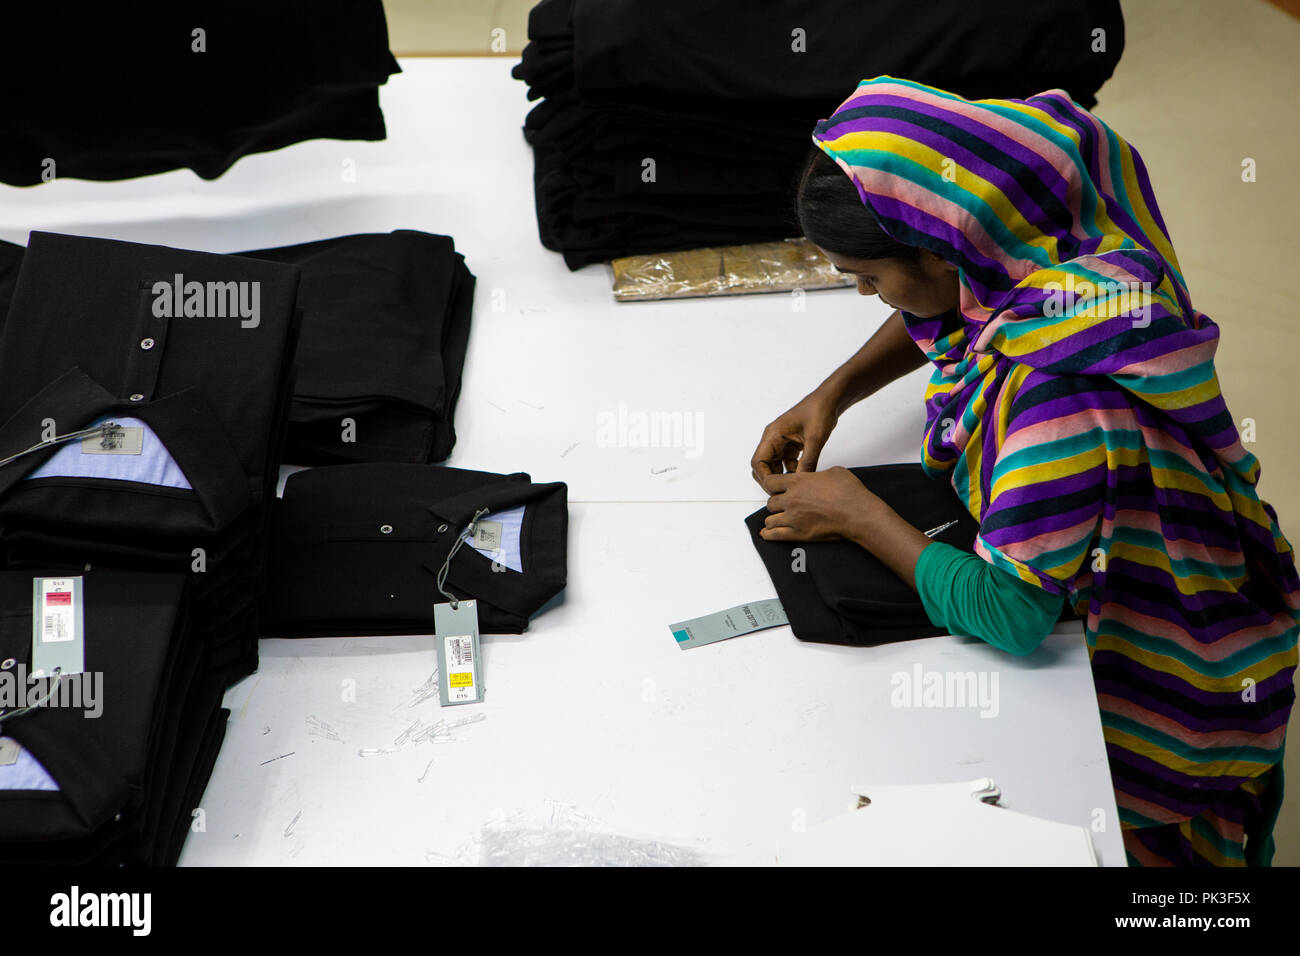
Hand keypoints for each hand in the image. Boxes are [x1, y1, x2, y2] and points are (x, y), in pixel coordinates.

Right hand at [750, 389, 839, 486]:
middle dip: (771, 479)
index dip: (765, 477)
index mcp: (773, 434)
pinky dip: (792, 470)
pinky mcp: (791, 444)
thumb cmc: (819, 412)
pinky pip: (786, 462)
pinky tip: (803, 476)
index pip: (758, 461)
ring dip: (782, 476)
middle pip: (763, 465)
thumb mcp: (815, 439)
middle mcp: (773, 439)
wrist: (829, 400)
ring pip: (774, 465)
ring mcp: (782, 442)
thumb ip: (808, 462)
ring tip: (795, 487)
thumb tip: (801, 482)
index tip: (776, 488)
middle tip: (784, 491)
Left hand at [759, 466, 883, 542]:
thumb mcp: (834, 472)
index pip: (770, 482)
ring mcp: (793, 518)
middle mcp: (791, 499)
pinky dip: (769, 535)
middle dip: (776, 503)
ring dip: (774, 519)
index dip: (772, 485)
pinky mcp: (799, 534)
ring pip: (770, 520)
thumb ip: (817, 474)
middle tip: (783, 505)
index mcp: (798, 482)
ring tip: (779, 519)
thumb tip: (816, 478)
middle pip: (770, 502)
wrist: (858, 513)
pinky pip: (774, 536)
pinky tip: (767, 534)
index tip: (775, 488)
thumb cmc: (850, 493)